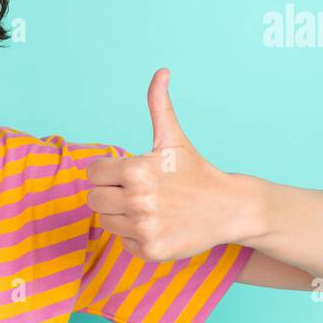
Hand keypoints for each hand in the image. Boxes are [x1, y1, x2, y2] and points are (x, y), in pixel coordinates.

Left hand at [84, 68, 239, 262]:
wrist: (229, 208)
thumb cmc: (195, 171)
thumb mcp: (173, 139)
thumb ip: (159, 105)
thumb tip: (161, 72)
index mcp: (136, 171)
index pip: (93, 174)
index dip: (108, 173)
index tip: (128, 174)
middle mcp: (137, 201)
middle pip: (94, 199)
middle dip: (111, 194)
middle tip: (138, 192)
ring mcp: (144, 228)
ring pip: (106, 222)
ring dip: (123, 216)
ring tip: (151, 208)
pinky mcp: (151, 250)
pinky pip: (123, 242)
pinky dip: (136, 237)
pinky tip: (159, 226)